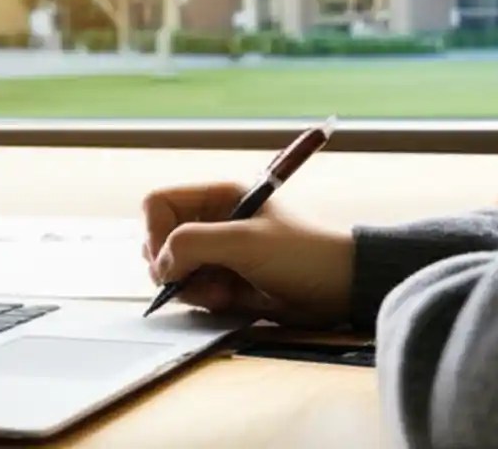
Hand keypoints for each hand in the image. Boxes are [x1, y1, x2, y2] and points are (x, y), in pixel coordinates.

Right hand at [142, 183, 354, 326]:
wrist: (344, 288)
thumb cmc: (302, 254)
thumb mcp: (245, 241)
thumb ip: (193, 244)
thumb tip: (161, 266)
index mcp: (217, 196)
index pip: (157, 204)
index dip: (154, 232)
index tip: (168, 262)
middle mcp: (212, 220)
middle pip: (159, 239)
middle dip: (171, 266)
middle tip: (194, 281)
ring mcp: (217, 252)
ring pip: (172, 269)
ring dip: (188, 286)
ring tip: (221, 294)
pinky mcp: (224, 280)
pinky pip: (191, 289)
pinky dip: (201, 299)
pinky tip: (228, 301)